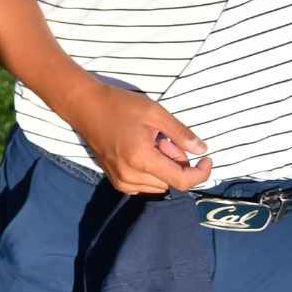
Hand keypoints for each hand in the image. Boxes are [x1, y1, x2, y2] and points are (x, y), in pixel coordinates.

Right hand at [56, 79, 210, 194]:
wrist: (84, 106)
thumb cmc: (119, 105)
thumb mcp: (154, 112)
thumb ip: (180, 133)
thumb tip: (202, 150)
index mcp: (141, 159)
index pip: (182, 181)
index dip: (201, 173)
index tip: (207, 158)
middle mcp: (130, 176)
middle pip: (171, 183)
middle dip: (178, 164)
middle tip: (166, 140)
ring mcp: (121, 181)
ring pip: (159, 185)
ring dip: (164, 169)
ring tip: (152, 144)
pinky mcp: (116, 180)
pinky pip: (145, 185)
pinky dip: (151, 173)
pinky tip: (142, 152)